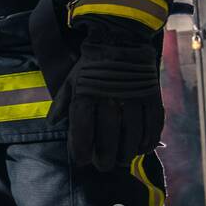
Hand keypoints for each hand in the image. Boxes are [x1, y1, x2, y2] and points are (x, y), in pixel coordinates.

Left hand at [48, 27, 163, 170]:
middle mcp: (109, 99)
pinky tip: (142, 148)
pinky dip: (148, 140)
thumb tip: (52, 124)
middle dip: (104, 157)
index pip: (82, 129)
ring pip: (131, 135)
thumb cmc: (91, 65)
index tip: (81, 161)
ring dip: (126, 152)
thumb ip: (61, 103)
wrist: (120, 39)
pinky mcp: (151, 96)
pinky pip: (152, 124)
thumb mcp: (71, 80)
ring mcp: (133, 98)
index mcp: (86, 95)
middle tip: (103, 166)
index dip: (81, 149)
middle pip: (108, 137)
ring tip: (121, 160)